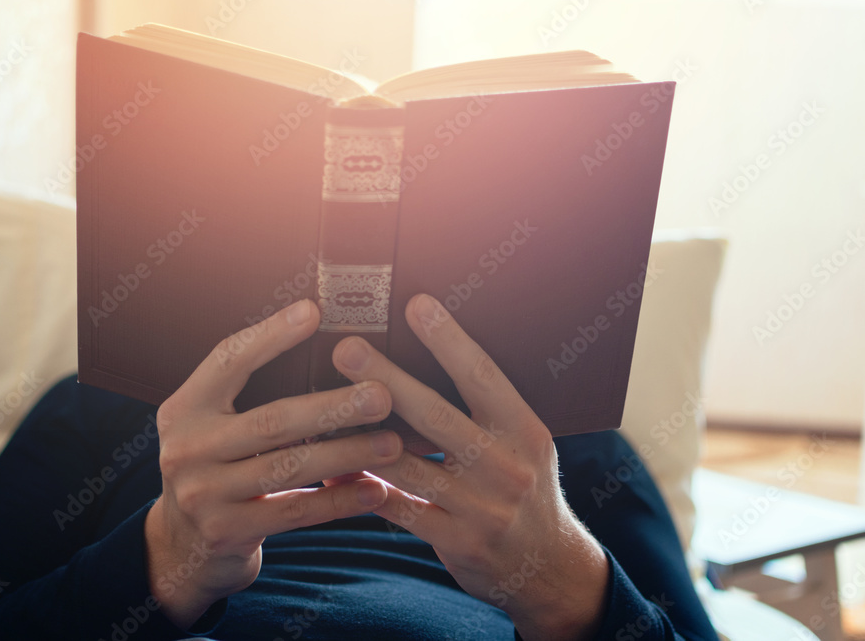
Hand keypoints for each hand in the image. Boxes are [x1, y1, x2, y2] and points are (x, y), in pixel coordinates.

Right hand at [145, 299, 402, 628]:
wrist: (182, 548)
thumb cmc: (216, 471)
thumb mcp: (213, 428)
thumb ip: (250, 397)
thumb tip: (328, 357)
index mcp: (185, 409)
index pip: (227, 361)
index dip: (270, 336)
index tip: (313, 312)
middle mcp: (188, 448)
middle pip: (272, 420)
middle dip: (333, 407)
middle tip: (382, 395)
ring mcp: (204, 494)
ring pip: (289, 467)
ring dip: (347, 454)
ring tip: (391, 443)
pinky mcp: (227, 532)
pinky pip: (296, 512)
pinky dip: (339, 500)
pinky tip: (375, 489)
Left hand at [326, 294, 609, 640]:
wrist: (550, 565)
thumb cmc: (524, 486)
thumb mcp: (522, 442)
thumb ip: (483, 408)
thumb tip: (421, 360)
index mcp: (524, 430)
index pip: (483, 376)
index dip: (449, 339)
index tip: (416, 304)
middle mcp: (506, 466)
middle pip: (436, 416)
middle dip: (387, 379)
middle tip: (346, 349)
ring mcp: (482, 508)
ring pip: (408, 465)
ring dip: (360, 437)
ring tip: (321, 410)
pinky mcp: (458, 542)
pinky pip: (399, 509)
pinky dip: (362, 488)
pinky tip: (331, 471)